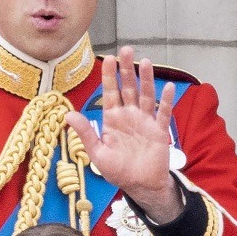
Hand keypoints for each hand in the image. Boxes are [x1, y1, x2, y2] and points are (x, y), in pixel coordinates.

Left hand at [65, 46, 182, 222]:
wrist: (139, 185)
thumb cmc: (117, 170)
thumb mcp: (97, 153)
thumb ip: (86, 133)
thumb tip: (68, 115)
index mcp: (112, 120)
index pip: (109, 93)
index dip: (109, 76)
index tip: (108, 59)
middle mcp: (129, 116)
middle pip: (128, 88)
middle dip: (127, 70)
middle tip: (126, 50)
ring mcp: (145, 122)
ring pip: (146, 96)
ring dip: (146, 79)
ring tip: (145, 61)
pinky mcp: (159, 131)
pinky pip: (163, 114)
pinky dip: (166, 101)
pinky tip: (168, 87)